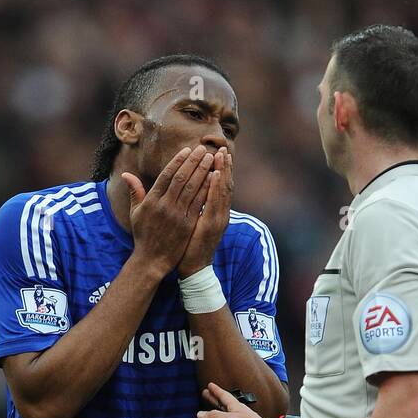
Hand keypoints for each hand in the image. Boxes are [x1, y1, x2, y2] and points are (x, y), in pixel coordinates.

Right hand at [123, 146, 213, 278]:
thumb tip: (126, 174)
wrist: (151, 261)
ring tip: (210, 159)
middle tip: (202, 149)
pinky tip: (213, 179)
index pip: (166, 175)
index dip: (178, 161)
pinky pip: (199, 204)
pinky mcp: (187, 225)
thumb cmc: (143, 236)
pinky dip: (206, 190)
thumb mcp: (135, 213)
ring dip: (202, 172)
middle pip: (181, 178)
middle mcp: (164, 206)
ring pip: (192, 188)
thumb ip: (135, 192)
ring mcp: (177, 216)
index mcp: (152, 201)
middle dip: (193, 162)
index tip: (187, 150)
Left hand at [178, 148, 231, 277]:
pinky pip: (214, 203)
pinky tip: (215, 176)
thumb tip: (196, 192)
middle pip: (225, 186)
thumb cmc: (192, 245)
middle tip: (223, 148)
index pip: (222, 187)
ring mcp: (217, 220)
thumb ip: (198, 207)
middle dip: (225, 167)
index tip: (221, 153)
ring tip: (222, 156)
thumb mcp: (196, 223)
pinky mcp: (211, 226)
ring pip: (223, 192)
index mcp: (217, 213)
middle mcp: (221, 215)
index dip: (223, 170)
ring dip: (223, 172)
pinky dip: (216, 189)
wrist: (194, 268)